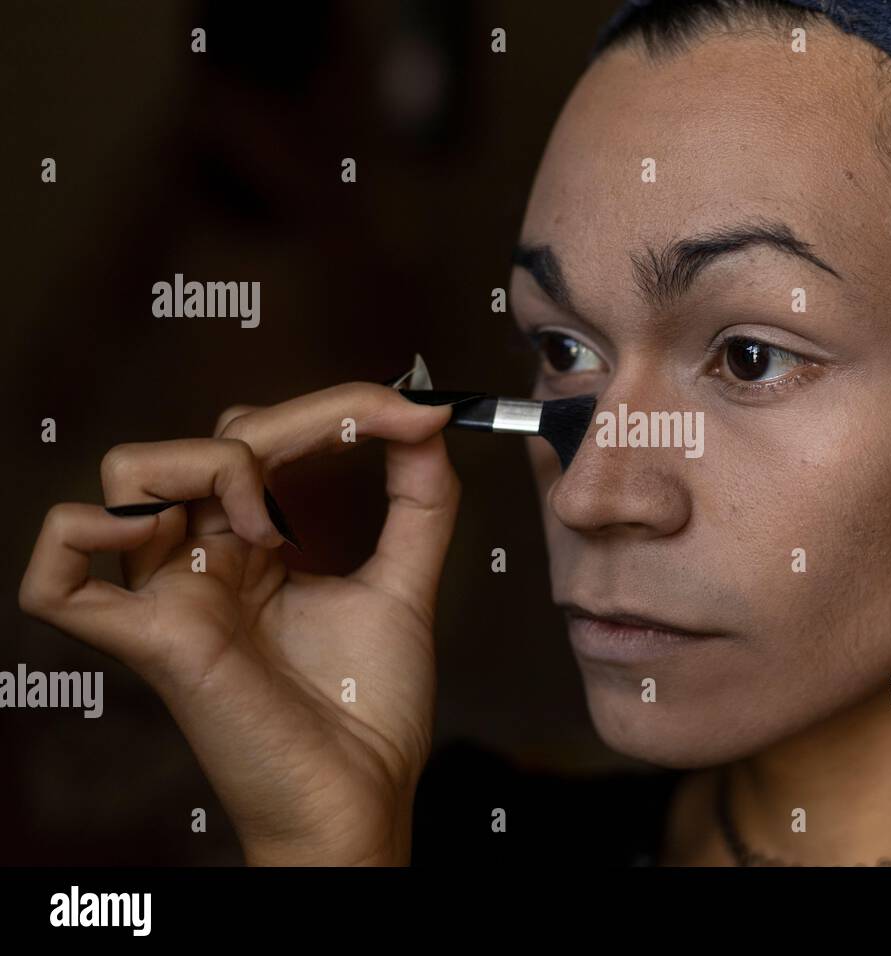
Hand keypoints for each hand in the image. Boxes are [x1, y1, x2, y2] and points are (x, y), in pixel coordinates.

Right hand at [19, 383, 459, 864]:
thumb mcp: (405, 584)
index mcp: (257, 545)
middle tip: (380, 429)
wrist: (364, 797)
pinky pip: (60, 579)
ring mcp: (174, 596)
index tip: (414, 412)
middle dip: (301, 422)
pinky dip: (84, 532)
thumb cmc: (370, 709)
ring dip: (211, 462)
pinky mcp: (153, 641)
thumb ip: (420, 504)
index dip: (333, 408)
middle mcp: (207, 560)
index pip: (261, 437)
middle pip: (210, 439)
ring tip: (278, 524)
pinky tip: (173, 535)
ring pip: (132, 473)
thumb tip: (427, 425)